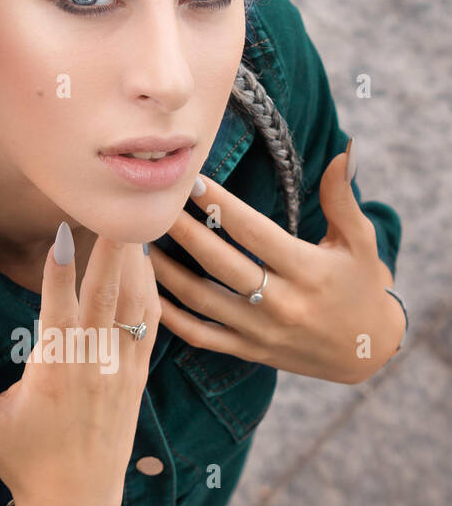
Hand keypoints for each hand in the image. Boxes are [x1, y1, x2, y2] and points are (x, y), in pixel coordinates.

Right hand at [0, 228, 161, 505]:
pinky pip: (150, 328)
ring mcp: (120, 373)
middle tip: (118, 204)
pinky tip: (148, 268)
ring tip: (136, 220)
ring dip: (136, 263)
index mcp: (55, 372)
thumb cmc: (22, 464)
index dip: (60, 266)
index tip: (63, 228)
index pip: (59, 307)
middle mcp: (94, 367)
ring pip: (137, 306)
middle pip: (108, 295)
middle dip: (113, 247)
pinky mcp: (136, 382)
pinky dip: (150, 293)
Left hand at [148, 144, 405, 383]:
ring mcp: (262, 331)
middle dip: (184, 233)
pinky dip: (171, 317)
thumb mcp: (362, 242)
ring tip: (139, 245)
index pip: (254, 232)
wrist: (366, 353)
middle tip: (155, 206)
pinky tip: (148, 292)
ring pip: (202, 301)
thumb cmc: (363, 286)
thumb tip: (342, 152)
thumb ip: (342, 198)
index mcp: (307, 271)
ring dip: (166, 273)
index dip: (220, 206)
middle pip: (221, 264)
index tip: (193, 181)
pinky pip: (201, 336)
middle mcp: (281, 303)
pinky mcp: (250, 351)